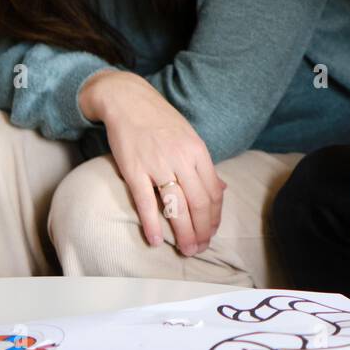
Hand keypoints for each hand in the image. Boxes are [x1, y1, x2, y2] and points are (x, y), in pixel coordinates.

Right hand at [79, 70, 226, 255]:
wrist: (128, 99)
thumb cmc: (161, 121)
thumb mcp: (190, 138)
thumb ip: (204, 165)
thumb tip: (222, 189)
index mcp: (198, 151)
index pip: (213, 192)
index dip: (214, 217)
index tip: (211, 232)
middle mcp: (182, 159)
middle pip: (198, 203)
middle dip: (202, 231)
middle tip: (200, 248)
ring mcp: (158, 164)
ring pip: (177, 206)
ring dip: (183, 233)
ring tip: (186, 249)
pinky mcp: (134, 169)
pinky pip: (145, 202)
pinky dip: (151, 224)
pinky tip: (154, 240)